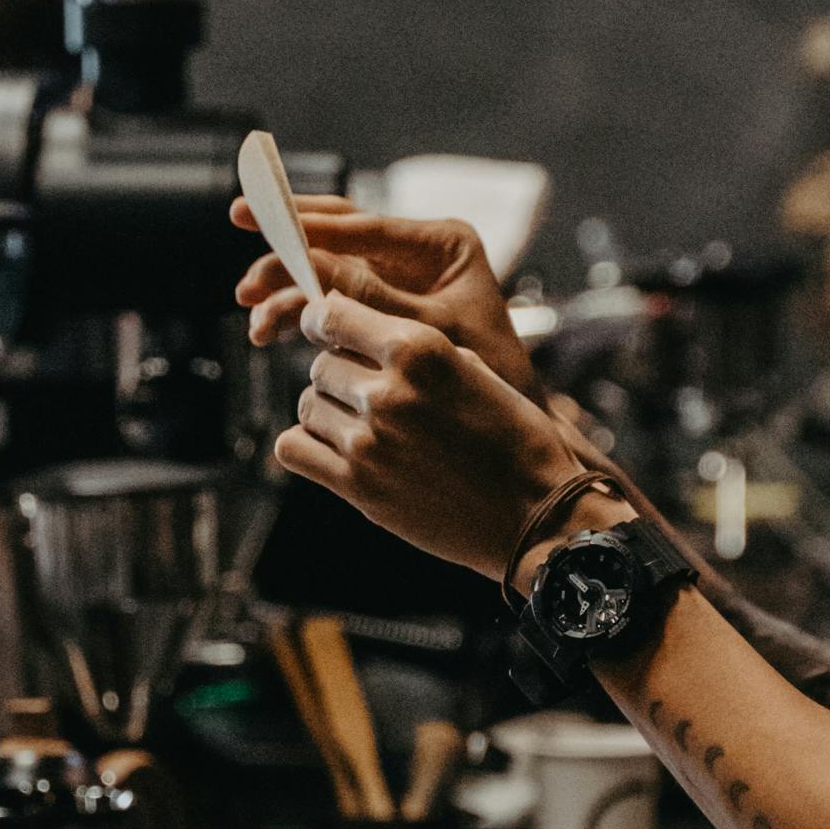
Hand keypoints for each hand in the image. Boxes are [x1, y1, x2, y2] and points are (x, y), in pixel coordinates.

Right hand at [230, 201, 543, 401]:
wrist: (514, 431)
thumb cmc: (493, 378)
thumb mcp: (430, 335)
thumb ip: (373, 300)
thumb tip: (310, 266)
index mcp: (444, 243)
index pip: (362, 223)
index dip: (303, 222)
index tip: (254, 216)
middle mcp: (419, 254)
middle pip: (336, 239)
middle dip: (285, 260)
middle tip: (246, 283)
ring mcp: (400, 281)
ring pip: (327, 273)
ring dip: (288, 295)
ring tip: (259, 326)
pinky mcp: (384, 312)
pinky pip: (333, 303)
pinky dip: (302, 315)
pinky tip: (273, 333)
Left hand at [277, 288, 581, 579]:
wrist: (535, 515)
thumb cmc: (515, 441)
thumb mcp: (476, 370)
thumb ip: (416, 349)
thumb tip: (359, 334)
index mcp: (420, 350)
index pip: (332, 313)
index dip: (323, 320)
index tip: (329, 331)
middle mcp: (388, 391)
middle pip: (320, 364)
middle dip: (339, 374)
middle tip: (369, 395)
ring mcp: (368, 441)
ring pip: (307, 405)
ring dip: (328, 411)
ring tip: (364, 427)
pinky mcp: (358, 486)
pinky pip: (294, 449)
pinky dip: (308, 446)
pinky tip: (339, 450)